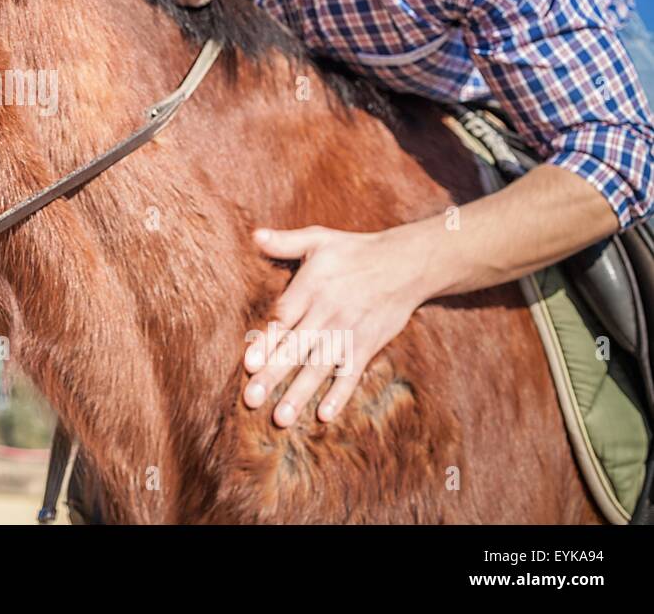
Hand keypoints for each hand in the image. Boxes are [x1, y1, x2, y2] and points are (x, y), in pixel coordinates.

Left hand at [242, 224, 431, 426]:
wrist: (405, 263)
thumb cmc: (354, 251)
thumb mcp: (318, 239)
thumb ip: (285, 242)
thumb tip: (254, 235)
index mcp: (310, 289)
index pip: (282, 320)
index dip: (265, 342)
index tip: (249, 365)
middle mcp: (326, 315)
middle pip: (295, 349)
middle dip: (273, 375)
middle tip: (251, 399)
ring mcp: (347, 333)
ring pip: (319, 367)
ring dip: (300, 393)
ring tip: (280, 418)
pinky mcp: (367, 345)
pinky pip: (351, 374)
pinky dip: (339, 395)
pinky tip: (324, 416)